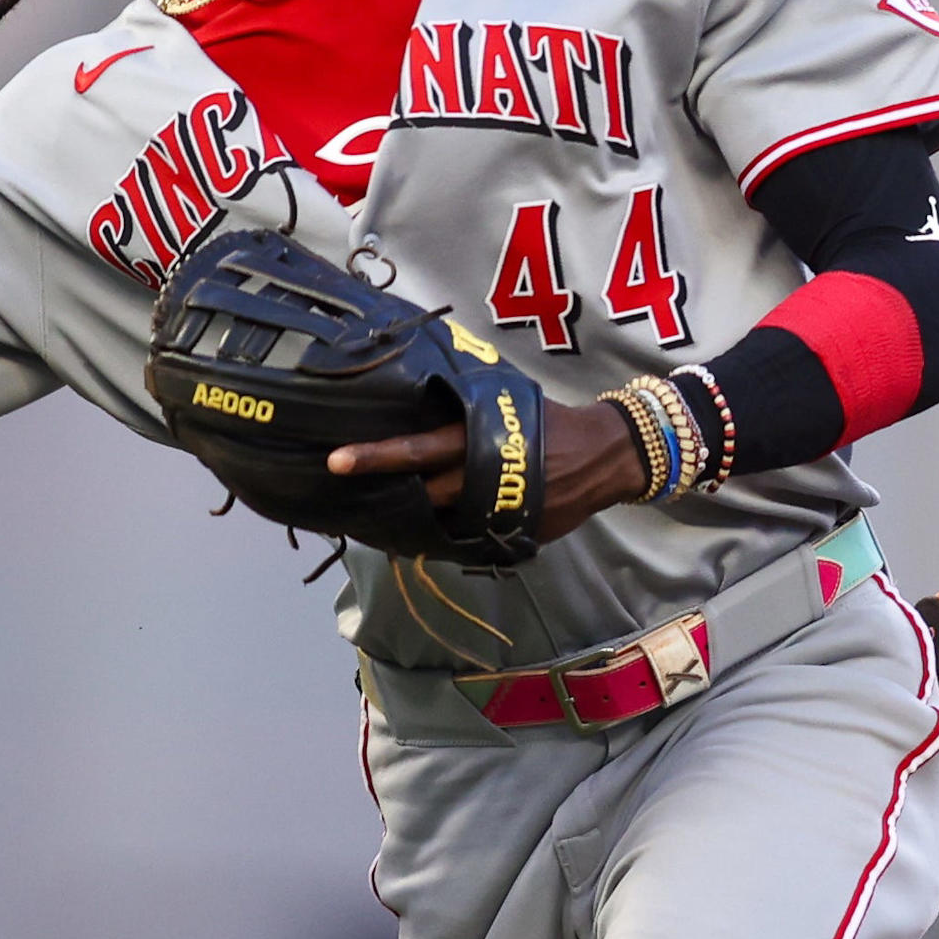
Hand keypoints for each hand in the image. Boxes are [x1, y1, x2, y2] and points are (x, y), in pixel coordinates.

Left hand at [325, 397, 653, 546]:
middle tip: (345, 499)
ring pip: (441, 523)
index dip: (377, 457)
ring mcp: (496, 510)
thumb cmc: (546, 422)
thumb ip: (465, 409)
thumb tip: (417, 399)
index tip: (336, 461)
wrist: (602, 457)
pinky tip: (422, 533)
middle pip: (423, 493)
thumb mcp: (504, 402)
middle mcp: (482, 477)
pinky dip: (445, 536)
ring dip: (410, 524)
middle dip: (385, 498)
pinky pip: (467, 538)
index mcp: (477, 439)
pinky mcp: (510, 533)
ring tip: (377, 521)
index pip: (418, 449)